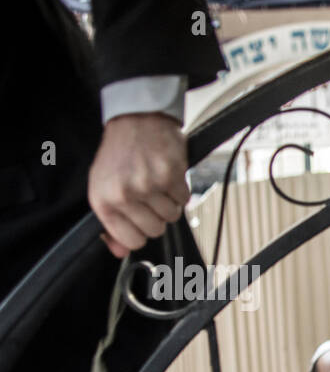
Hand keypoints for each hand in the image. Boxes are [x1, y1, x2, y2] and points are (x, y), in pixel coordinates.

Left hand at [88, 112, 189, 258]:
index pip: (131, 241)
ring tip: (158, 183)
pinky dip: (180, 190)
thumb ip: (112, 222)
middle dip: (157, 217)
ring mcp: (147, 185)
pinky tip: (168, 175)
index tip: (140, 220)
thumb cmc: (120, 154)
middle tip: (150, 196)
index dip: (140, 232)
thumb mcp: (104, 187)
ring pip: (172, 216)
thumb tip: (119, 252)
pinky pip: (184, 199)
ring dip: (169, 203)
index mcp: (104, 200)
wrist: (136, 119)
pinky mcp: (170, 176)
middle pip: (155, 231)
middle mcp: (124, 194)